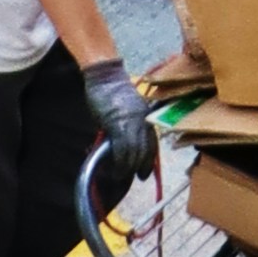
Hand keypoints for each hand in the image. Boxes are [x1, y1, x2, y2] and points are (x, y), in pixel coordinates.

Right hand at [81, 58, 156, 181]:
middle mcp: (143, 121)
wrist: (106, 78)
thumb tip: (124, 149)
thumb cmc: (113, 94)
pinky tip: (114, 169)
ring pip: (134, 152)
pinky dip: (118, 162)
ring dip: (128, 168)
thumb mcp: (127, 112)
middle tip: (133, 178)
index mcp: (146, 118)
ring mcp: (131, 123)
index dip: (148, 161)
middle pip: (145, 151)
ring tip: (120, 176)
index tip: (144, 174)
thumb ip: (129, 128)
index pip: (152, 144)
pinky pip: (121, 149)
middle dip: (140, 168)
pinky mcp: (117, 125)